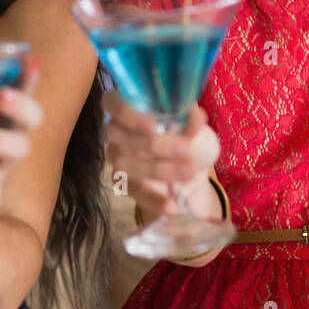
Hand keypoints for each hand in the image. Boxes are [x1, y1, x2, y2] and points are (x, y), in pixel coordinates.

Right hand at [104, 93, 220, 219]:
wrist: (193, 167)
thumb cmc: (189, 134)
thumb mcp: (196, 124)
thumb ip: (191, 118)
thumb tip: (195, 117)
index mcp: (128, 105)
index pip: (113, 103)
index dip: (129, 114)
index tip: (155, 125)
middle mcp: (116, 129)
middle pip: (118, 134)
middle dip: (154, 144)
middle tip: (187, 149)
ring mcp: (117, 157)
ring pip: (124, 163)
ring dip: (159, 169)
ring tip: (189, 172)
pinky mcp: (124, 184)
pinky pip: (132, 191)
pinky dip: (154, 199)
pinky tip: (172, 205)